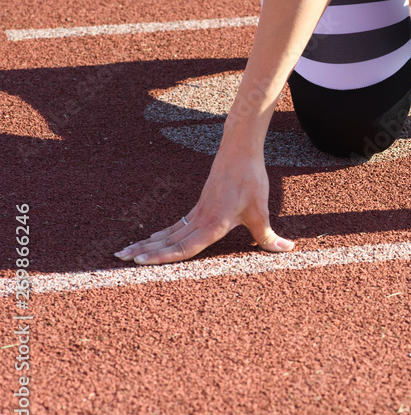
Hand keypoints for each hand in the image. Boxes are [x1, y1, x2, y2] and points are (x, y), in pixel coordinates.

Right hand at [115, 148, 293, 264]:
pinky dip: (161, 235)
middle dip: (144, 252)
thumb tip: (288, 249)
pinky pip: (176, 225)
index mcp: (213, 224)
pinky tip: (151, 240)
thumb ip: (269, 237)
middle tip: (118, 259)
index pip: (184, 246)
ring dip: (146, 243)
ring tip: (124, 252)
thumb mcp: (261, 212)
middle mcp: (200, 219)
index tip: (141, 263)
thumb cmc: (250, 180)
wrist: (240, 151)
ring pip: (168, 232)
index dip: (163, 257)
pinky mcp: (199, 206)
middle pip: (168, 240)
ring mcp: (197, 212)